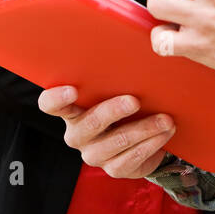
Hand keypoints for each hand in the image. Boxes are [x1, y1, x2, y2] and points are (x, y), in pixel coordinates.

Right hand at [37, 86, 175, 177]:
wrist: (142, 136)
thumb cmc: (124, 101)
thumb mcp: (115, 88)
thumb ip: (112, 75)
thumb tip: (134, 44)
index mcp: (71, 110)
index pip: (49, 105)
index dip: (56, 98)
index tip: (72, 89)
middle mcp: (78, 134)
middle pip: (88, 124)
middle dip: (113, 111)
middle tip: (134, 101)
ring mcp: (94, 154)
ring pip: (116, 142)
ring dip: (143, 129)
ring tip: (165, 119)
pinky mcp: (113, 169)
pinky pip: (131, 159)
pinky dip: (151, 144)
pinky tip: (165, 133)